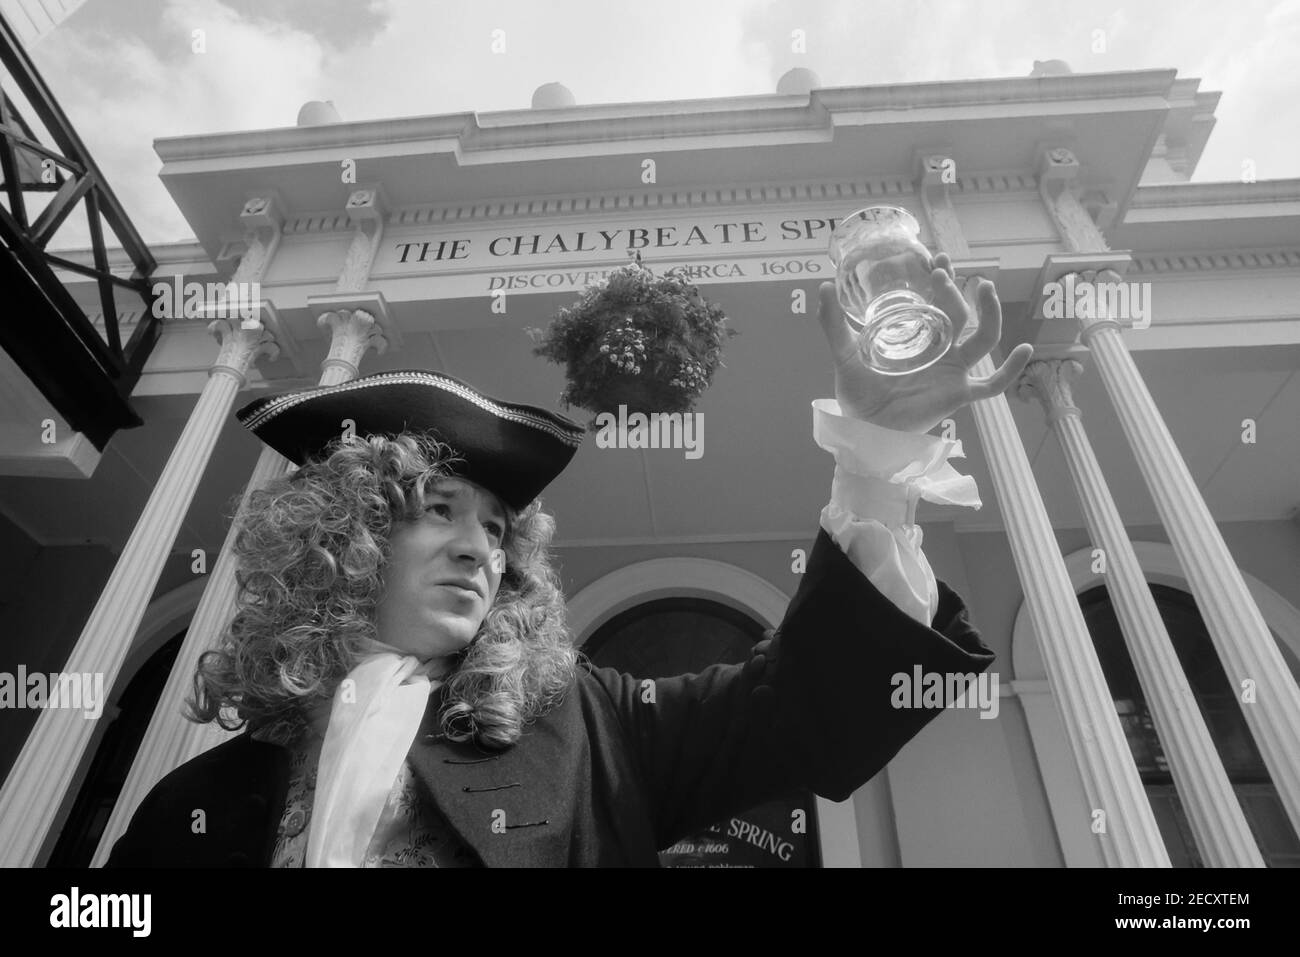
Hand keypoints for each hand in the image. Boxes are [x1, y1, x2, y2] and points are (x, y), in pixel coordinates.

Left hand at [817, 252, 1033, 433]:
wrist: (863, 430)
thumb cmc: (857, 394)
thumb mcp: (844, 352)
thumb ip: (832, 323)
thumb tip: (822, 286)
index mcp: (920, 337)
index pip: (937, 301)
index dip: (942, 279)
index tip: (937, 258)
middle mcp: (941, 350)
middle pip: (960, 314)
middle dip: (956, 290)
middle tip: (943, 271)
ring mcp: (953, 371)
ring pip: (982, 338)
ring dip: (989, 313)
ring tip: (984, 288)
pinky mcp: (958, 394)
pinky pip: (993, 384)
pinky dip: (1010, 369)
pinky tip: (1024, 349)